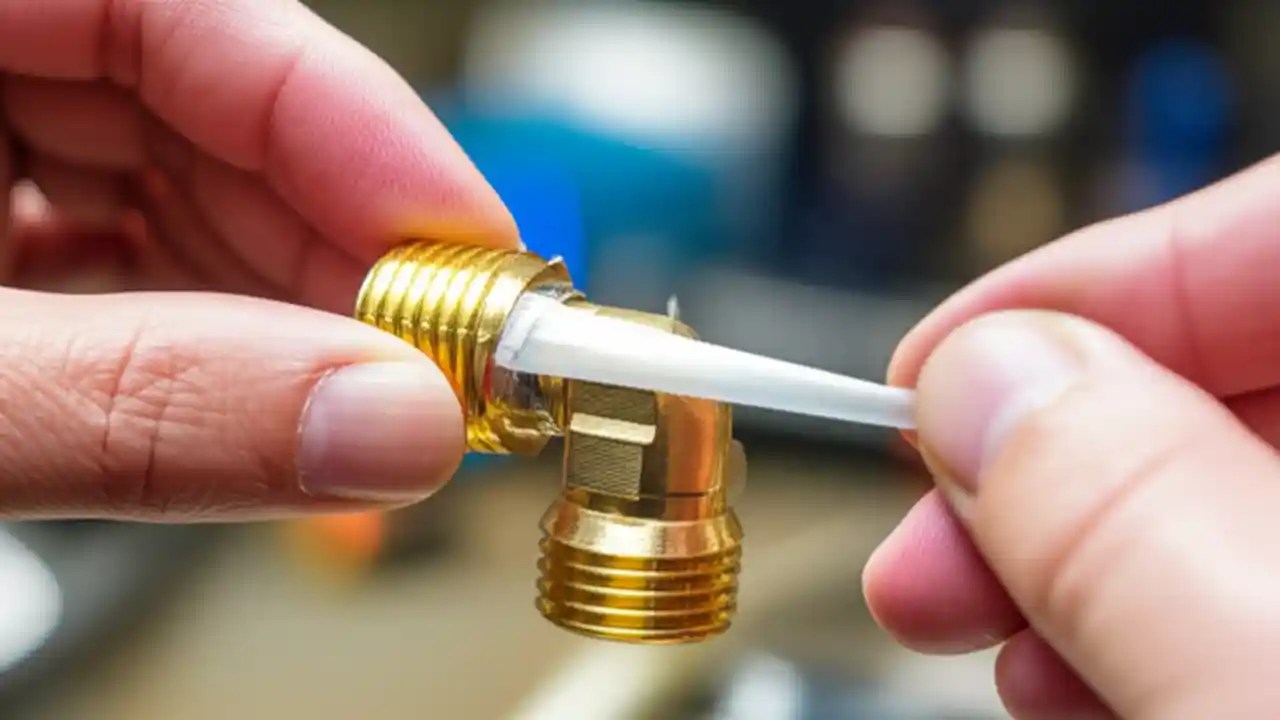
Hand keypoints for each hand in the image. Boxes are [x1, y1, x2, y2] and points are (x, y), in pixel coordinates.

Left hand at [0, 1, 515, 519]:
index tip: (472, 246)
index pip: (197, 13)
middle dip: (339, 249)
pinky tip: (264, 400)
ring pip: (181, 192)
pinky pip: (126, 255)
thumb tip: (386, 424)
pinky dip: (206, 339)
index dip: (358, 122)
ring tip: (372, 398)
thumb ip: (144, 401)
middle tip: (447, 356)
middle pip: (210, 113)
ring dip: (290, 310)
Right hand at [863, 157, 1279, 717]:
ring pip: (1218, 495)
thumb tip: (986, 382)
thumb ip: (1134, 515)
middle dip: (1048, 436)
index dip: (1099, 277)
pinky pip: (1234, 602)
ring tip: (956, 611)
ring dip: (1059, 542)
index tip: (940, 357)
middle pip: (1236, 374)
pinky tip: (1055, 672)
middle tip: (926, 511)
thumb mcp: (1267, 688)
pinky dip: (1124, 619)